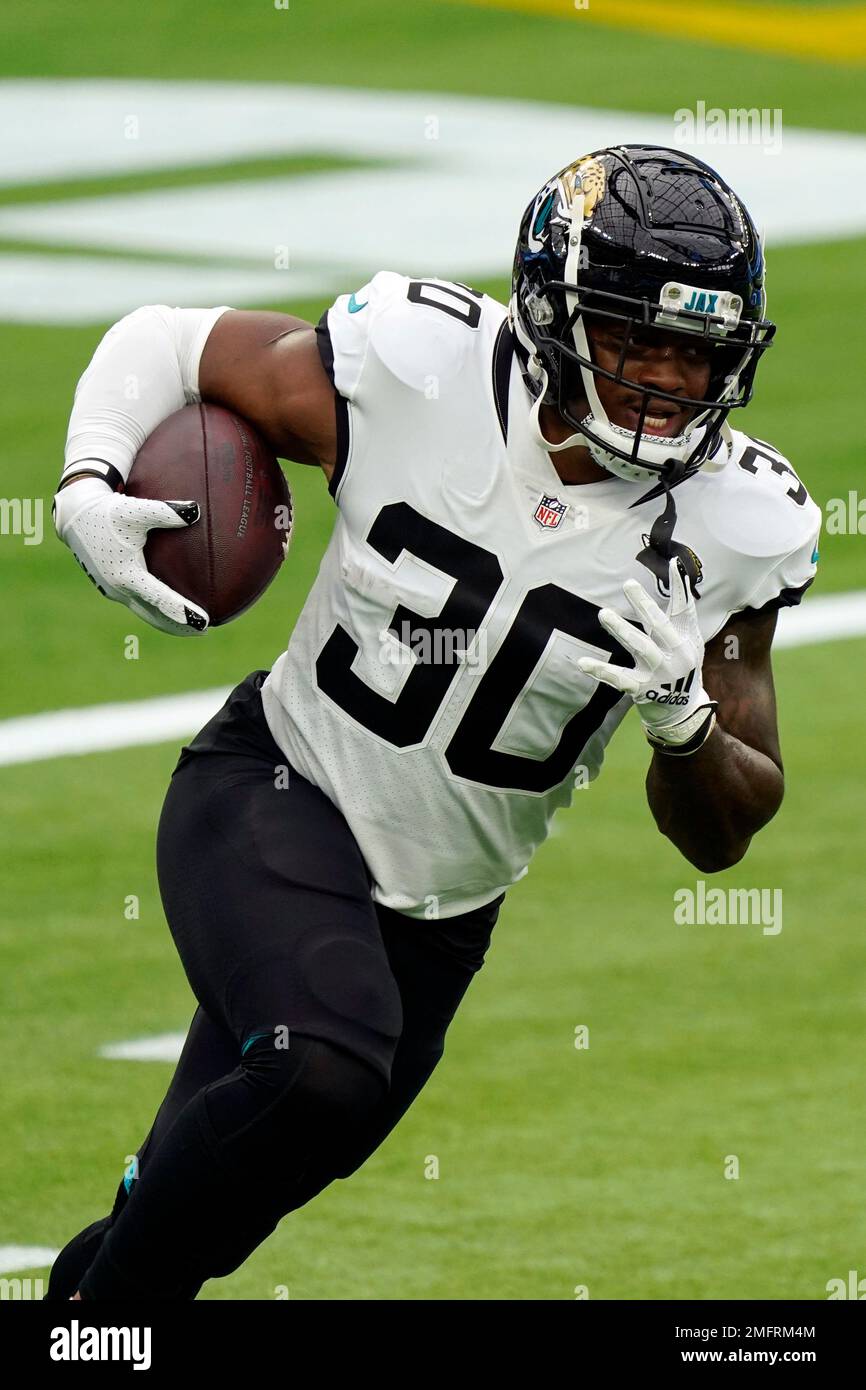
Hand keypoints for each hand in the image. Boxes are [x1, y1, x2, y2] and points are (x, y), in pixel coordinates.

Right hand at [53, 476, 209, 634]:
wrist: (75, 516)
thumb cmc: (107, 511)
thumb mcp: (135, 509)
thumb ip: (165, 512)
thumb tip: (195, 511)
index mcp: (125, 574)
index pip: (160, 599)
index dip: (182, 612)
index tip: (204, 623)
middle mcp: (118, 588)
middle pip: (154, 615)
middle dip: (178, 627)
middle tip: (205, 631)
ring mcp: (113, 590)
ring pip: (145, 613)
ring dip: (167, 623)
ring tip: (192, 628)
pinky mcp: (111, 587)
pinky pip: (138, 604)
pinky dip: (156, 611)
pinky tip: (170, 608)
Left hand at [578, 556, 716, 750]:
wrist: (683, 710)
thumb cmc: (683, 666)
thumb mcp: (690, 641)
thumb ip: (681, 612)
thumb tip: (675, 570)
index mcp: (686, 640)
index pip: (683, 609)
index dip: (678, 587)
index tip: (671, 564)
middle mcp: (675, 655)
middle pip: (659, 626)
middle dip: (644, 605)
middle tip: (628, 584)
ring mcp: (658, 673)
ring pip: (639, 647)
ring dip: (621, 630)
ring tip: (603, 614)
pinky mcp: (641, 689)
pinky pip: (619, 678)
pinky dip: (601, 671)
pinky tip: (582, 663)